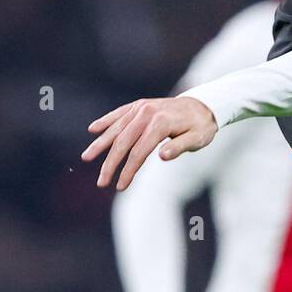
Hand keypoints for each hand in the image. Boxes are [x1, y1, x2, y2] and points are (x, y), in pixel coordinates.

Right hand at [82, 96, 217, 190]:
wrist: (204, 106)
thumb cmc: (201, 127)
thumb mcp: (198, 139)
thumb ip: (180, 147)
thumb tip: (162, 156)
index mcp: (161, 123)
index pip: (139, 151)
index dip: (128, 170)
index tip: (121, 186)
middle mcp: (147, 113)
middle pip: (123, 141)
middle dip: (110, 163)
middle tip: (101, 182)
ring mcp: (141, 108)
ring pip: (116, 128)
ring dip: (100, 143)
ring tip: (86, 157)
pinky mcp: (139, 105)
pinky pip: (119, 113)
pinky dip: (106, 121)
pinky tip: (93, 129)